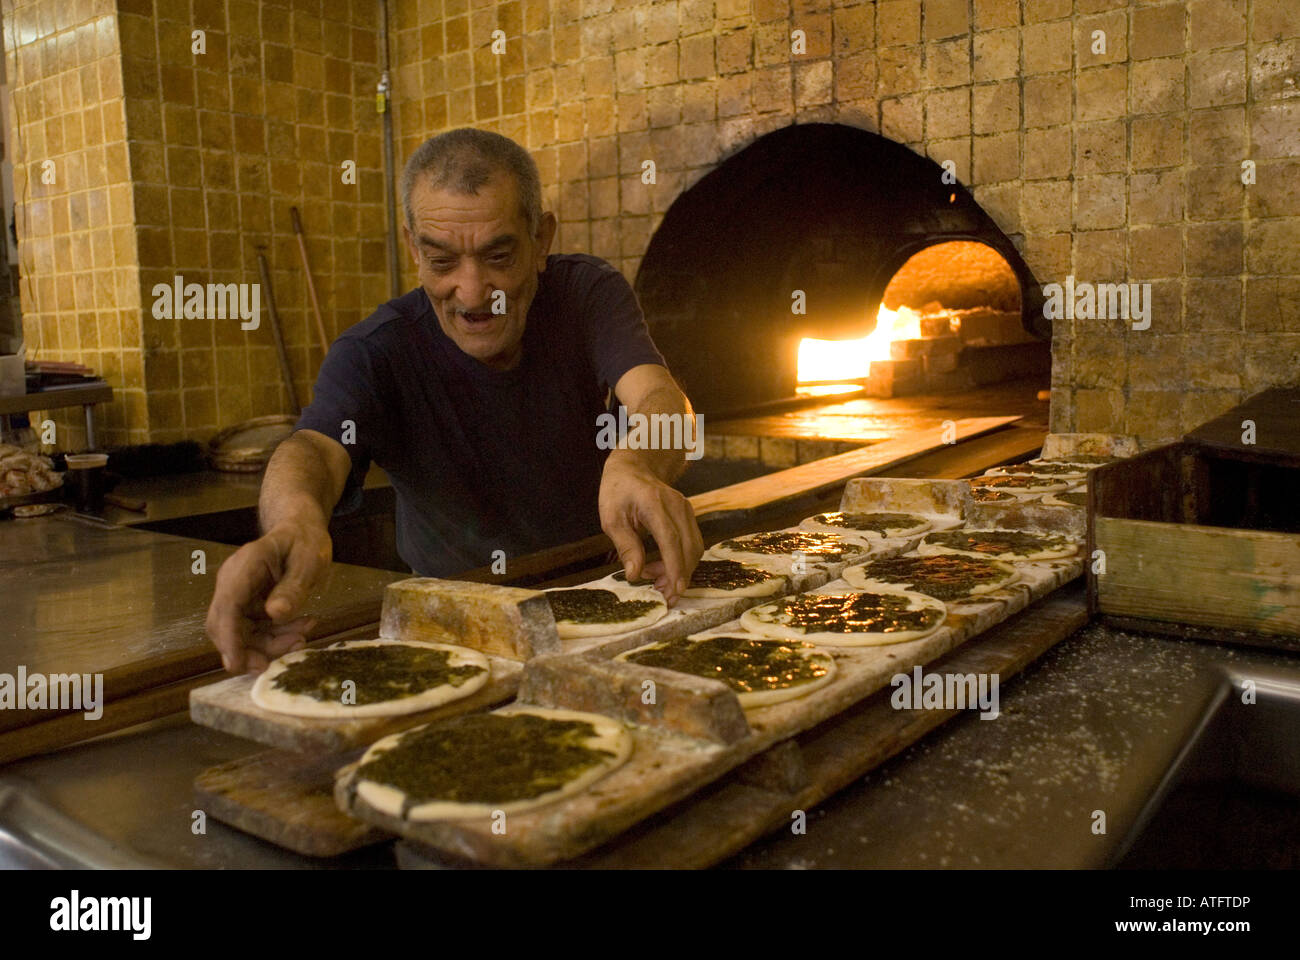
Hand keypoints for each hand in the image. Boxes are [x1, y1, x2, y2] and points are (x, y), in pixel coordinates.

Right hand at [204, 521, 331, 673]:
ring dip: (270, 644)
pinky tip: (300, 630)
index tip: (236, 665)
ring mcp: (238, 596)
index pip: (227, 605)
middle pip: (226, 625)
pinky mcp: (247, 607)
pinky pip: (254, 631)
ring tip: (302, 635)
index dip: (229, 638)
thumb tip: (276, 613)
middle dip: (251, 649)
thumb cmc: (304, 541)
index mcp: (245, 565)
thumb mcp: (309, 561)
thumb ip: (294, 586)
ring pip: (241, 634)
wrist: (301, 533)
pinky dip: (275, 637)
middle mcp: (233, 582)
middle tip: (284, 656)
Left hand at [598, 454, 702, 605]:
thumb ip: (625, 546)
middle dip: (680, 576)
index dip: (674, 567)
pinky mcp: (689, 515)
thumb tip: (635, 575)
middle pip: (688, 547)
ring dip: (681, 570)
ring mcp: (686, 509)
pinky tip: (662, 567)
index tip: (674, 590)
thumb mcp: (611, 519)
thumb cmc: (618, 492)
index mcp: (654, 504)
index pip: (670, 540)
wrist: (633, 468)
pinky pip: (693, 543)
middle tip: (661, 595)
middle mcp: (677, 505)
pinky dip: (682, 560)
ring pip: (695, 548)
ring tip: (656, 580)